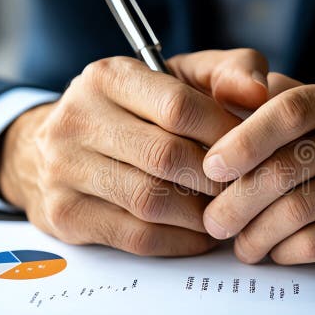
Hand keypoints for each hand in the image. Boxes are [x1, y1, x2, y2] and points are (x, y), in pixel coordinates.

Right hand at [0, 49, 269, 255]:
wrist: (56, 147)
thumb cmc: (139, 111)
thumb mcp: (181, 77)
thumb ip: (228, 72)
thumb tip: (259, 93)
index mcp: (108, 77)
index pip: (179, 107)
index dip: (225, 134)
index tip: (252, 151)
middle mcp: (77, 118)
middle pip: (166, 157)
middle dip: (216, 179)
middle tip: (246, 189)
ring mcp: (64, 169)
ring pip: (151, 202)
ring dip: (200, 214)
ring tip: (227, 212)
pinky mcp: (64, 214)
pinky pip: (136, 236)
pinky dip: (180, 241)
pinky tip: (201, 235)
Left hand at [201, 78, 314, 263]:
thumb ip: (273, 99)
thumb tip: (216, 101)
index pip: (289, 111)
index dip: (244, 140)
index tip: (211, 167)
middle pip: (286, 168)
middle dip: (238, 200)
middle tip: (213, 222)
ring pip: (297, 210)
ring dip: (255, 234)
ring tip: (238, 244)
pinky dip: (285, 250)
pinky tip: (274, 251)